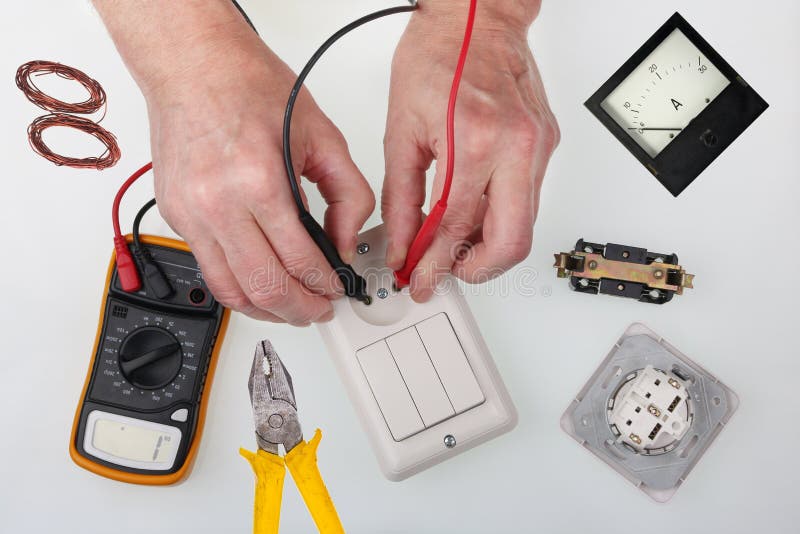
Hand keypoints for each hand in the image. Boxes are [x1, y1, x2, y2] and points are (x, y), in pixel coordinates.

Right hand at [145, 30, 373, 323]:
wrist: (193, 65)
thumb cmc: (251, 88)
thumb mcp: (323, 136)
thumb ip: (349, 195)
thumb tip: (346, 244)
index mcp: (258, 180)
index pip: (300, 260)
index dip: (325, 285)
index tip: (338, 289)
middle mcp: (217, 204)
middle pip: (264, 287)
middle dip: (300, 310)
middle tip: (319, 310)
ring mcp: (190, 214)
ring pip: (230, 291)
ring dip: (267, 310)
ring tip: (292, 309)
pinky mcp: (176, 217)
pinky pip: (209, 271)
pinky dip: (238, 289)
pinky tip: (260, 287)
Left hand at [382, 0, 558, 301]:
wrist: (477, 16)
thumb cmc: (438, 55)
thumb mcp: (402, 129)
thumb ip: (403, 196)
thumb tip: (402, 241)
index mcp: (475, 139)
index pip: (457, 226)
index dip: (435, 263)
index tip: (419, 280)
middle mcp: (517, 147)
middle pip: (511, 243)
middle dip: (476, 271)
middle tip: (446, 273)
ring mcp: (538, 148)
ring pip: (524, 226)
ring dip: (487, 247)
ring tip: (453, 245)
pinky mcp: (546, 145)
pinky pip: (527, 200)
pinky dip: (499, 218)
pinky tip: (472, 215)